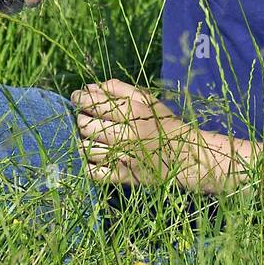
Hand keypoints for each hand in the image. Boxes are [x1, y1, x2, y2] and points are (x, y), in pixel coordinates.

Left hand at [72, 79, 218, 189]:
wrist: (187, 157)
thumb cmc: (165, 124)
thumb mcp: (148, 99)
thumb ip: (119, 88)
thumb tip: (90, 86)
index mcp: (131, 112)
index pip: (92, 102)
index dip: (79, 98)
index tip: (77, 97)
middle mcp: (125, 134)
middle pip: (85, 125)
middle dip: (81, 119)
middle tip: (87, 118)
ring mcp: (122, 158)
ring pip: (85, 147)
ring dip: (84, 141)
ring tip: (93, 138)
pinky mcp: (122, 178)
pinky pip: (92, 172)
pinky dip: (88, 164)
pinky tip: (95, 157)